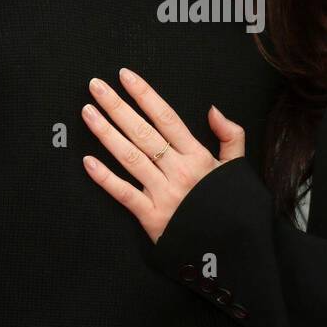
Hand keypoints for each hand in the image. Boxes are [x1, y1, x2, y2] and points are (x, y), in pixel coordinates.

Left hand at [80, 67, 245, 242]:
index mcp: (198, 157)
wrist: (236, 250)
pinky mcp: (152, 218)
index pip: (166, 118)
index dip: (145, 95)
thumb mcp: (238, 169)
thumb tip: (212, 109)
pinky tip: (88, 161)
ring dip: (106, 133)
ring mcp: (164, 194)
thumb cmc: (234, 208)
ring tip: (88, 112)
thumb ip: (230, 136)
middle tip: (96, 86)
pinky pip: (124, 194)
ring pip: (130, 157)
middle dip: (117, 107)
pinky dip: (105, 178)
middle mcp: (179, 171)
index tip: (125, 76)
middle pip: (143, 132)